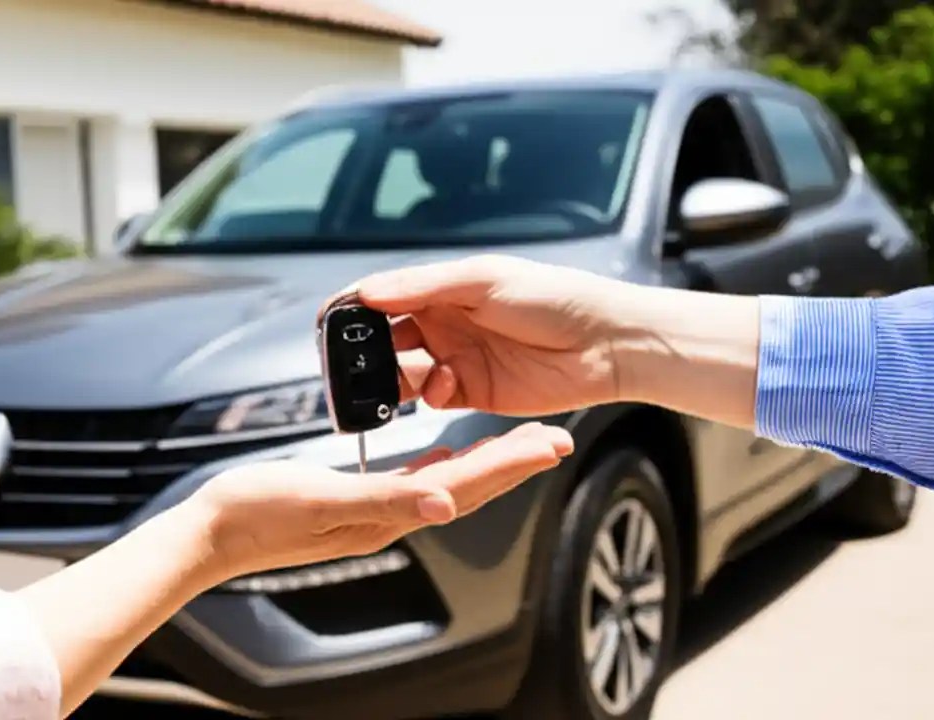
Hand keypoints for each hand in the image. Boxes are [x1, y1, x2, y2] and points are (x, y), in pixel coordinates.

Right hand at [191, 422, 572, 579]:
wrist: (212, 532)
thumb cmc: (258, 512)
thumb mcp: (320, 499)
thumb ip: (384, 498)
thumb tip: (446, 504)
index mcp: (387, 514)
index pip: (464, 484)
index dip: (510, 463)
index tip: (551, 443)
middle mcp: (389, 516)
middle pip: (466, 486)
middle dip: (512, 462)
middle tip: (555, 440)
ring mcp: (372, 512)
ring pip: (445, 483)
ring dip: (484, 463)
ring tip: (517, 444)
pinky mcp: (352, 503)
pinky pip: (411, 481)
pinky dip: (438, 465)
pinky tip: (442, 454)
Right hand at [327, 254, 629, 416]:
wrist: (607, 344)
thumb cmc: (554, 298)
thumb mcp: (484, 281)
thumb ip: (422, 286)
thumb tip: (367, 291)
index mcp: (441, 288)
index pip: (381, 296)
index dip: (352, 310)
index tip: (327, 325)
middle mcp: (442, 322)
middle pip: (383, 338)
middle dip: (365, 352)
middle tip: (352, 366)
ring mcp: (454, 357)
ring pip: (401, 372)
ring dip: (392, 378)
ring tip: (399, 381)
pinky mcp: (469, 391)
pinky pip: (429, 395)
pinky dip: (426, 393)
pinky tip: (441, 387)